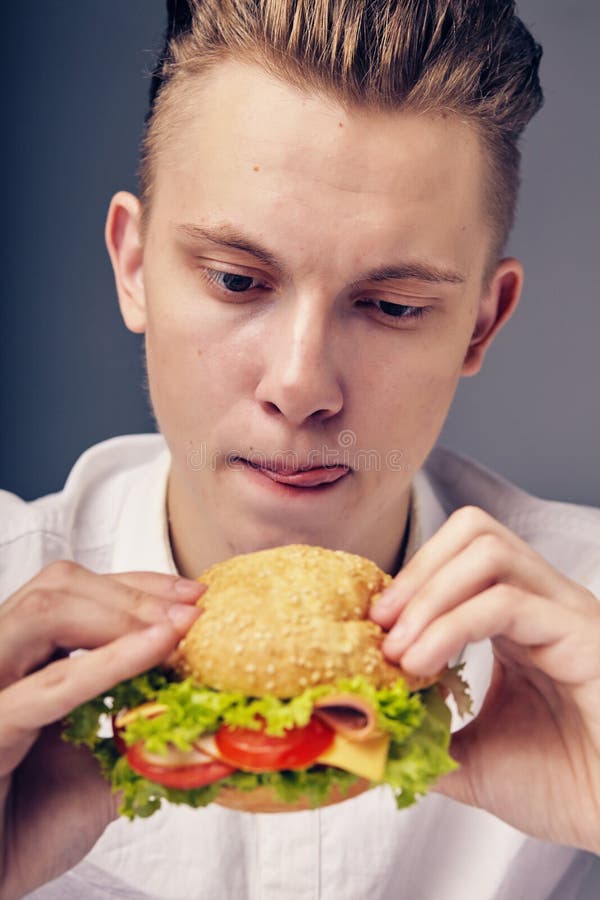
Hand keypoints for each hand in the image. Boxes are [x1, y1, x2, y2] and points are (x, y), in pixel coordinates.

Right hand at [0, 560, 204, 898]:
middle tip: (190, 608)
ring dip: (120, 613)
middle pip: (57, 588)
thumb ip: (144, 733)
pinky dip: (107, 662)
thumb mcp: (103, 768)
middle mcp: (2, 663)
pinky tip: (156, 649)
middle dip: (133, 592)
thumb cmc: (28, 825)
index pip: (76, 593)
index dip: (136, 586)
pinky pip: (46, 687)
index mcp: (25, 663)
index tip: (193, 594)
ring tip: (175, 629)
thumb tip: (212, 713)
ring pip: (43, 611)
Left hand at [370, 506, 599, 852]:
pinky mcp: (584, 636)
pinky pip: (509, 603)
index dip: (411, 577)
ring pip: (489, 553)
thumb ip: (424, 737)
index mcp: (520, 617)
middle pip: (475, 532)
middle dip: (417, 573)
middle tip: (381, 626)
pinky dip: (452, 625)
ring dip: (429, 595)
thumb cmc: (564, 788)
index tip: (373, 624)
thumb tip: (368, 732)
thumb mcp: (472, 758)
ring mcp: (567, 613)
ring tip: (400, 651)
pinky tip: (424, 663)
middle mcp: (545, 602)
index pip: (461, 552)